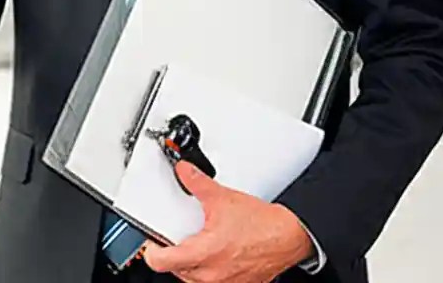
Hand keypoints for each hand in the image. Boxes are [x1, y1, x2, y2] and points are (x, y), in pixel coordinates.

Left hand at [142, 162, 315, 281]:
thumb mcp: (223, 198)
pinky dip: (208, 269)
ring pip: (192, 278)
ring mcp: (225, 282)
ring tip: (195, 243)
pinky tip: (214, 254)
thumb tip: (184, 172)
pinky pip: (212, 281)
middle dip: (172, 252)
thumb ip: (198, 184)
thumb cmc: (263, 224)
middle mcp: (212, 274)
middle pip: (175, 269)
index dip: (151, 250)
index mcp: (203, 254)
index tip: (152, 239)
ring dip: (189, 262)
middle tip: (175, 236)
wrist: (291, 236)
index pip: (160, 262)